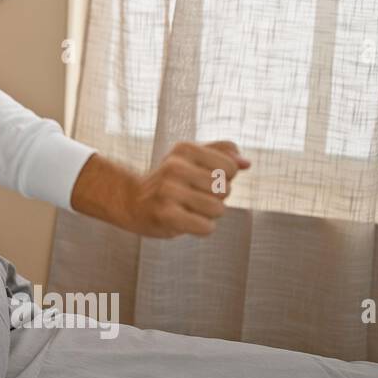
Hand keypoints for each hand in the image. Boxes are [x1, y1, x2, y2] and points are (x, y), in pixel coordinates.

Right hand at [126, 141, 250, 236]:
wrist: (131, 202)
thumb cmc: (169, 180)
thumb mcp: (192, 159)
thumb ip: (222, 154)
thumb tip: (247, 163)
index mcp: (183, 149)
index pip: (231, 167)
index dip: (224, 177)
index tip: (204, 179)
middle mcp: (174, 167)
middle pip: (225, 189)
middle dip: (216, 197)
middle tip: (192, 195)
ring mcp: (168, 191)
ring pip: (218, 209)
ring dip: (208, 214)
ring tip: (188, 208)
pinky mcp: (166, 215)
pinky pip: (206, 227)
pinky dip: (202, 228)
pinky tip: (186, 221)